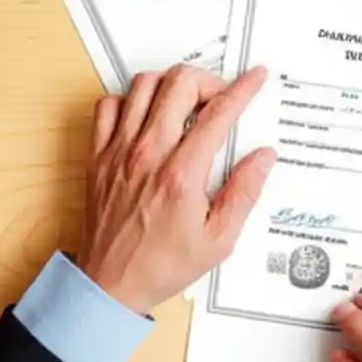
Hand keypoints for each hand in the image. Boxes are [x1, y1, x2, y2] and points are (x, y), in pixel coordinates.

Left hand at [79, 65, 275, 313]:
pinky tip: (145, 115)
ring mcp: (119, 151)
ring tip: (186, 101)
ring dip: (170, 84)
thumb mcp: (219, 239)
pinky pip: (108, 105)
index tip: (255, 78)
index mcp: (182, 175)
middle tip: (219, 97)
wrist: (111, 283)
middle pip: (179, 84)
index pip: (219, 113)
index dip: (243, 89)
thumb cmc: (162, 264)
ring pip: (143, 85)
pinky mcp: (98, 155)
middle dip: (208, 80)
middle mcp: (148, 155)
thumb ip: (244, 193)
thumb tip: (262, 157)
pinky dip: (129, 100)